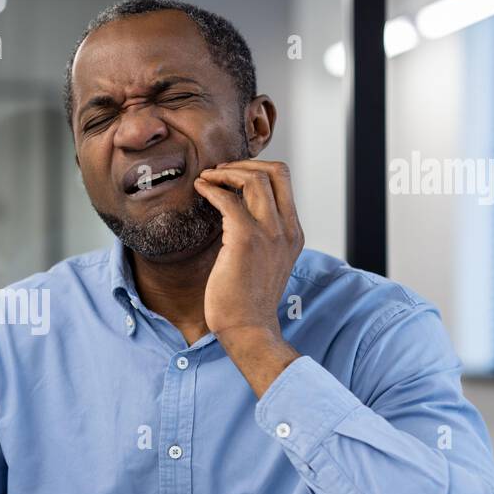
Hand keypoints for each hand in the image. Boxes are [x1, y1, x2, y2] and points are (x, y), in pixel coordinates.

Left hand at [193, 159, 303, 395]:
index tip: (233, 175)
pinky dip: (212, 188)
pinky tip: (200, 189)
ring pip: (253, 178)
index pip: (284, 181)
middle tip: (219, 171)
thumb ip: (262, 237)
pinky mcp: (245, 240)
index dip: (257, 168)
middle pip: (274, 171)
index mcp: (293, 233)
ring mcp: (269, 233)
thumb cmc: (248, 300)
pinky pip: (228, 200)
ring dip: (225, 172)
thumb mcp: (265, 263)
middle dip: (242, 164)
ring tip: (207, 178)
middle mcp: (286, 229)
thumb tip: (237, 212)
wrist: (248, 329)